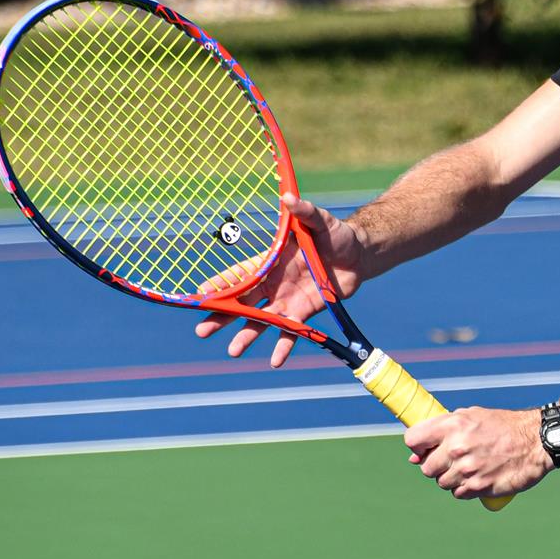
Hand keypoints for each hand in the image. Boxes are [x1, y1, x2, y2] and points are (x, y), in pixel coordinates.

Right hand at [195, 192, 368, 366]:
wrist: (358, 255)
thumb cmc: (335, 234)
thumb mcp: (320, 221)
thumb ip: (305, 212)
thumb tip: (288, 197)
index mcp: (270, 262)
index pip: (241, 275)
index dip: (221, 285)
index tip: (201, 296)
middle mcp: (274, 284)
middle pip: (243, 303)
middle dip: (223, 316)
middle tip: (202, 330)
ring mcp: (287, 301)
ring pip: (262, 321)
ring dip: (248, 335)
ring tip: (233, 351)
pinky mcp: (304, 313)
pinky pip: (292, 332)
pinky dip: (284, 346)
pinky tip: (276, 361)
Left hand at [405, 407, 551, 500]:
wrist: (536, 441)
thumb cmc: (504, 426)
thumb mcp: (472, 416)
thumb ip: (443, 430)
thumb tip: (415, 455)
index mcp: (452, 425)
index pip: (412, 440)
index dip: (417, 446)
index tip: (426, 449)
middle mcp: (456, 448)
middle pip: (425, 467)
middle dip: (436, 465)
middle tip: (454, 460)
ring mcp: (467, 469)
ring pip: (442, 483)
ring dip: (452, 478)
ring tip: (470, 467)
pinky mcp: (479, 487)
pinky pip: (458, 494)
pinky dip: (465, 489)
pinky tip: (478, 478)